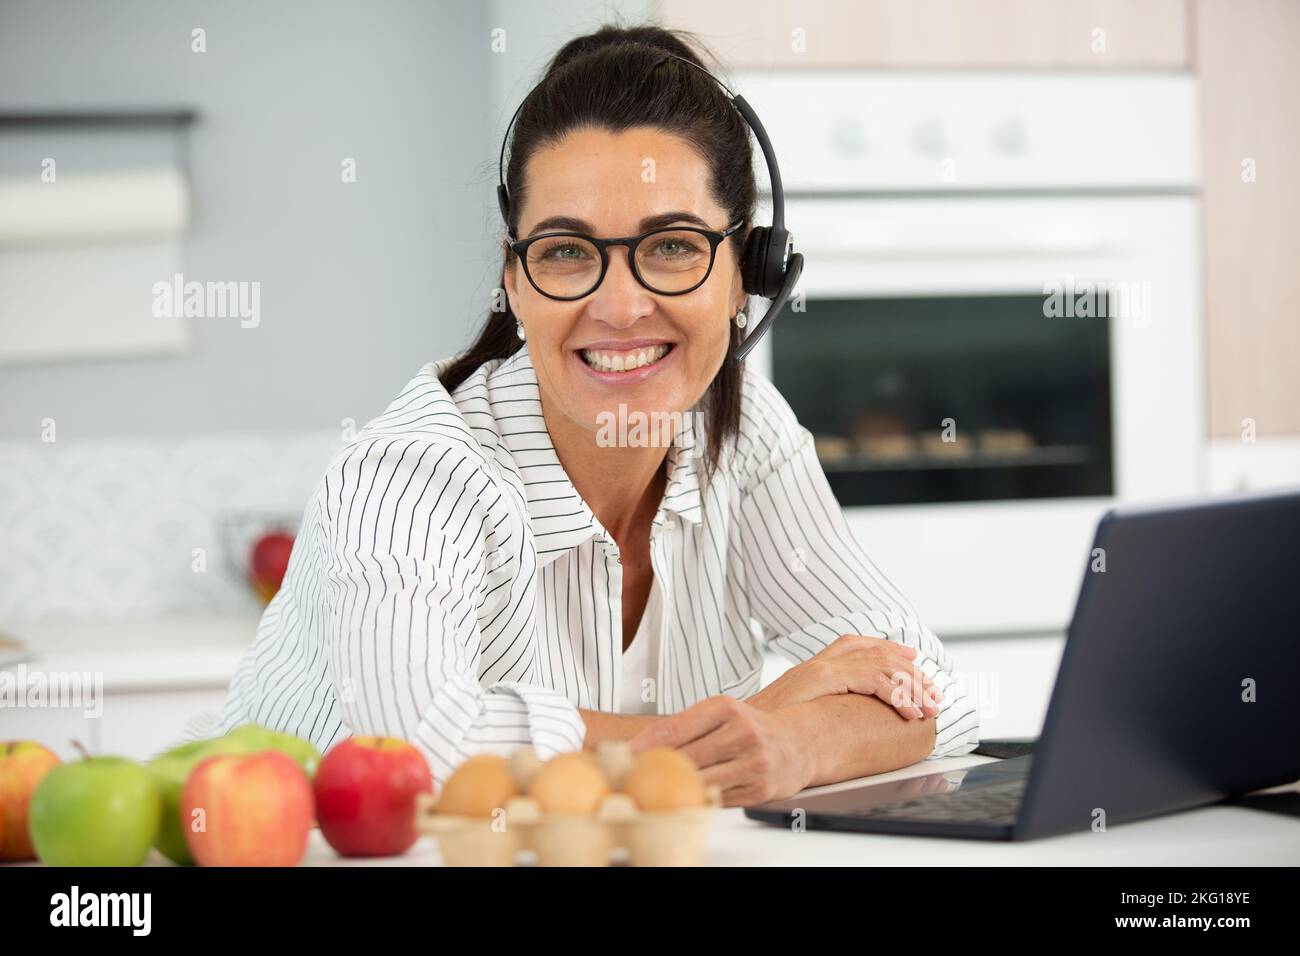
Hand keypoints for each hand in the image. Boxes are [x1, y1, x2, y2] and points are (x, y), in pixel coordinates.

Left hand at [627, 696, 812, 806]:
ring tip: (652, 792)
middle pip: (685, 757)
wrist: (796, 743)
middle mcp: (741, 731)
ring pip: (701, 781)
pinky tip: (685, 800)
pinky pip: (720, 798)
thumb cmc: (749, 728)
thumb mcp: (721, 713)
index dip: (644, 744)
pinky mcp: (760, 788)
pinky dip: (700, 800)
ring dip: (674, 789)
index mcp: (726, 708)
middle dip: (654, 769)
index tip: (623, 755)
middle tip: (629, 776)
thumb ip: (686, 726)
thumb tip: (640, 744)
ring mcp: (753, 762)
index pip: (674, 727)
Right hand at [746, 633, 941, 719]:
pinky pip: (871, 679)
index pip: (855, 644)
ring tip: (928, 706)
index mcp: (812, 668)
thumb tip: (843, 720)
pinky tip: (908, 711)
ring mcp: (820, 668)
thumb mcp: (796, 716)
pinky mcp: (822, 679)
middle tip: (932, 691)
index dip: (886, 647)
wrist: (743, 732)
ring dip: (910, 686)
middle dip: (909, 671)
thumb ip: (819, 709)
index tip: (911, 656)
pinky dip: (896, 694)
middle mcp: (818, 662)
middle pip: (874, 652)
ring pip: (880, 665)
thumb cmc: (767, 732)